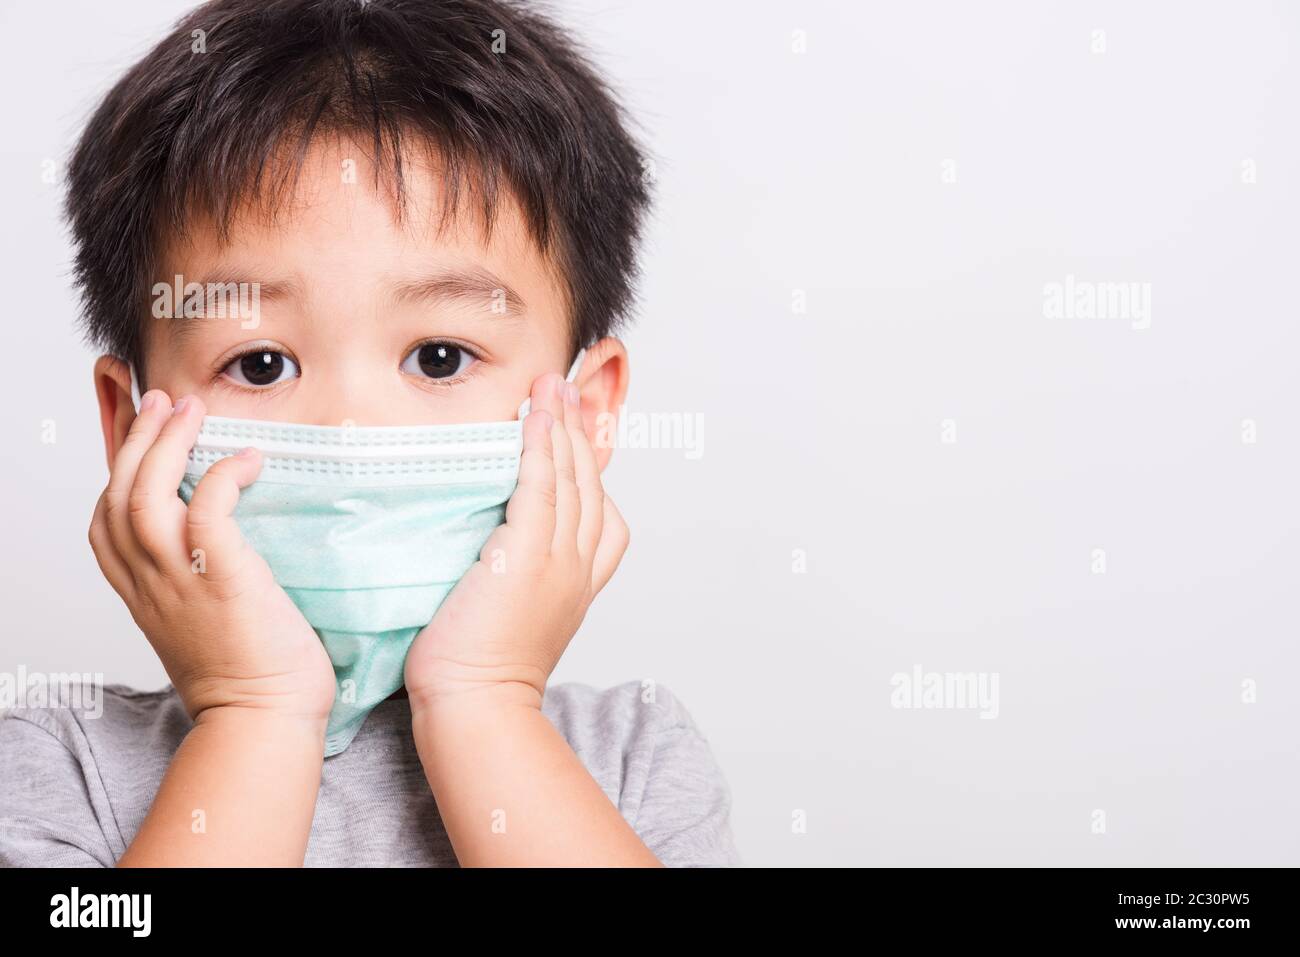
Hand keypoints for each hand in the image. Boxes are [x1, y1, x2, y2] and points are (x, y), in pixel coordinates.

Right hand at [89, 390, 335, 724]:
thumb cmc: (248, 667)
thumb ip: (195, 568)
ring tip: (191, 409)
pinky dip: (221, 476)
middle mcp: (147, 582)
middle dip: (135, 437)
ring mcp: (178, 581)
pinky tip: (247, 460)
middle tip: (163, 400)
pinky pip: (206, 510)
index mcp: (139, 589)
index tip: (135, 416)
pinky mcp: (220, 579)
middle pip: (117, 494)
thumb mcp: (203, 610)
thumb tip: (215, 522)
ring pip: (145, 495)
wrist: (263, 718)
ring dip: (166, 445)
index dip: (116, 459)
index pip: (107, 514)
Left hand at [403, 373, 629, 711]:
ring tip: (552, 385)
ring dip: (562, 424)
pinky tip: (535, 416)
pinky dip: (542, 446)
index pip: (598, 509)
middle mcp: (579, 565)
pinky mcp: (528, 554)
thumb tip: (486, 538)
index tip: (571, 427)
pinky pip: (542, 485)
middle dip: (577, 429)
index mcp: (580, 578)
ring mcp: (559, 559)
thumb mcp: (509, 610)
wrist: (476, 703)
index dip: (588, 463)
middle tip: (564, 386)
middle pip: (589, 481)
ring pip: (571, 476)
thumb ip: (510, 570)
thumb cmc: (478, 668)